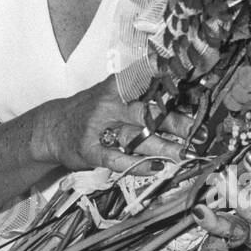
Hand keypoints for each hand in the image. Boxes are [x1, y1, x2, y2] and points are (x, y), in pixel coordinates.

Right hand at [32, 75, 204, 175]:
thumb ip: (140, 94)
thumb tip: (181, 98)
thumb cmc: (89, 110)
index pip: (146, 82)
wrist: (51, 128)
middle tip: (199, 131)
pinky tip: (155, 168)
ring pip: (136, 136)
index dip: (170, 86)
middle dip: (175, 122)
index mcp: (116, 87)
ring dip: (163, 147)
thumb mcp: (111, 93)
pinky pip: (116, 158)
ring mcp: (98, 127)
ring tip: (185, 154)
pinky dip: (137, 164)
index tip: (193, 89)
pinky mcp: (90, 150)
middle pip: (147, 112)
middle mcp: (108, 104)